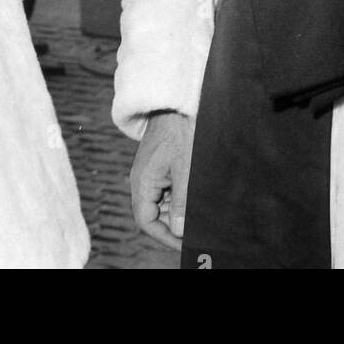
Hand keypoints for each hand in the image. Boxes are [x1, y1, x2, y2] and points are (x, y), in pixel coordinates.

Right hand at [130, 112, 193, 250]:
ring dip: (179, 210)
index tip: (185, 244)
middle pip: (155, 214)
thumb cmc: (182, 129)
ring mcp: (152, 171)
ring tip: (200, 216)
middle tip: (197, 231)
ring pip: (163, 202)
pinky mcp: (162, 163)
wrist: (180, 99)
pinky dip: (181, 196)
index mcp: (143, 182)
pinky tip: (196, 197)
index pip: (147, 222)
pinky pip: (169, 188)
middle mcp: (143, 179)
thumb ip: (181, 201)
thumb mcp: (185, 167)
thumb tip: (178, 230)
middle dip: (174, 224)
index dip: (165, 236)